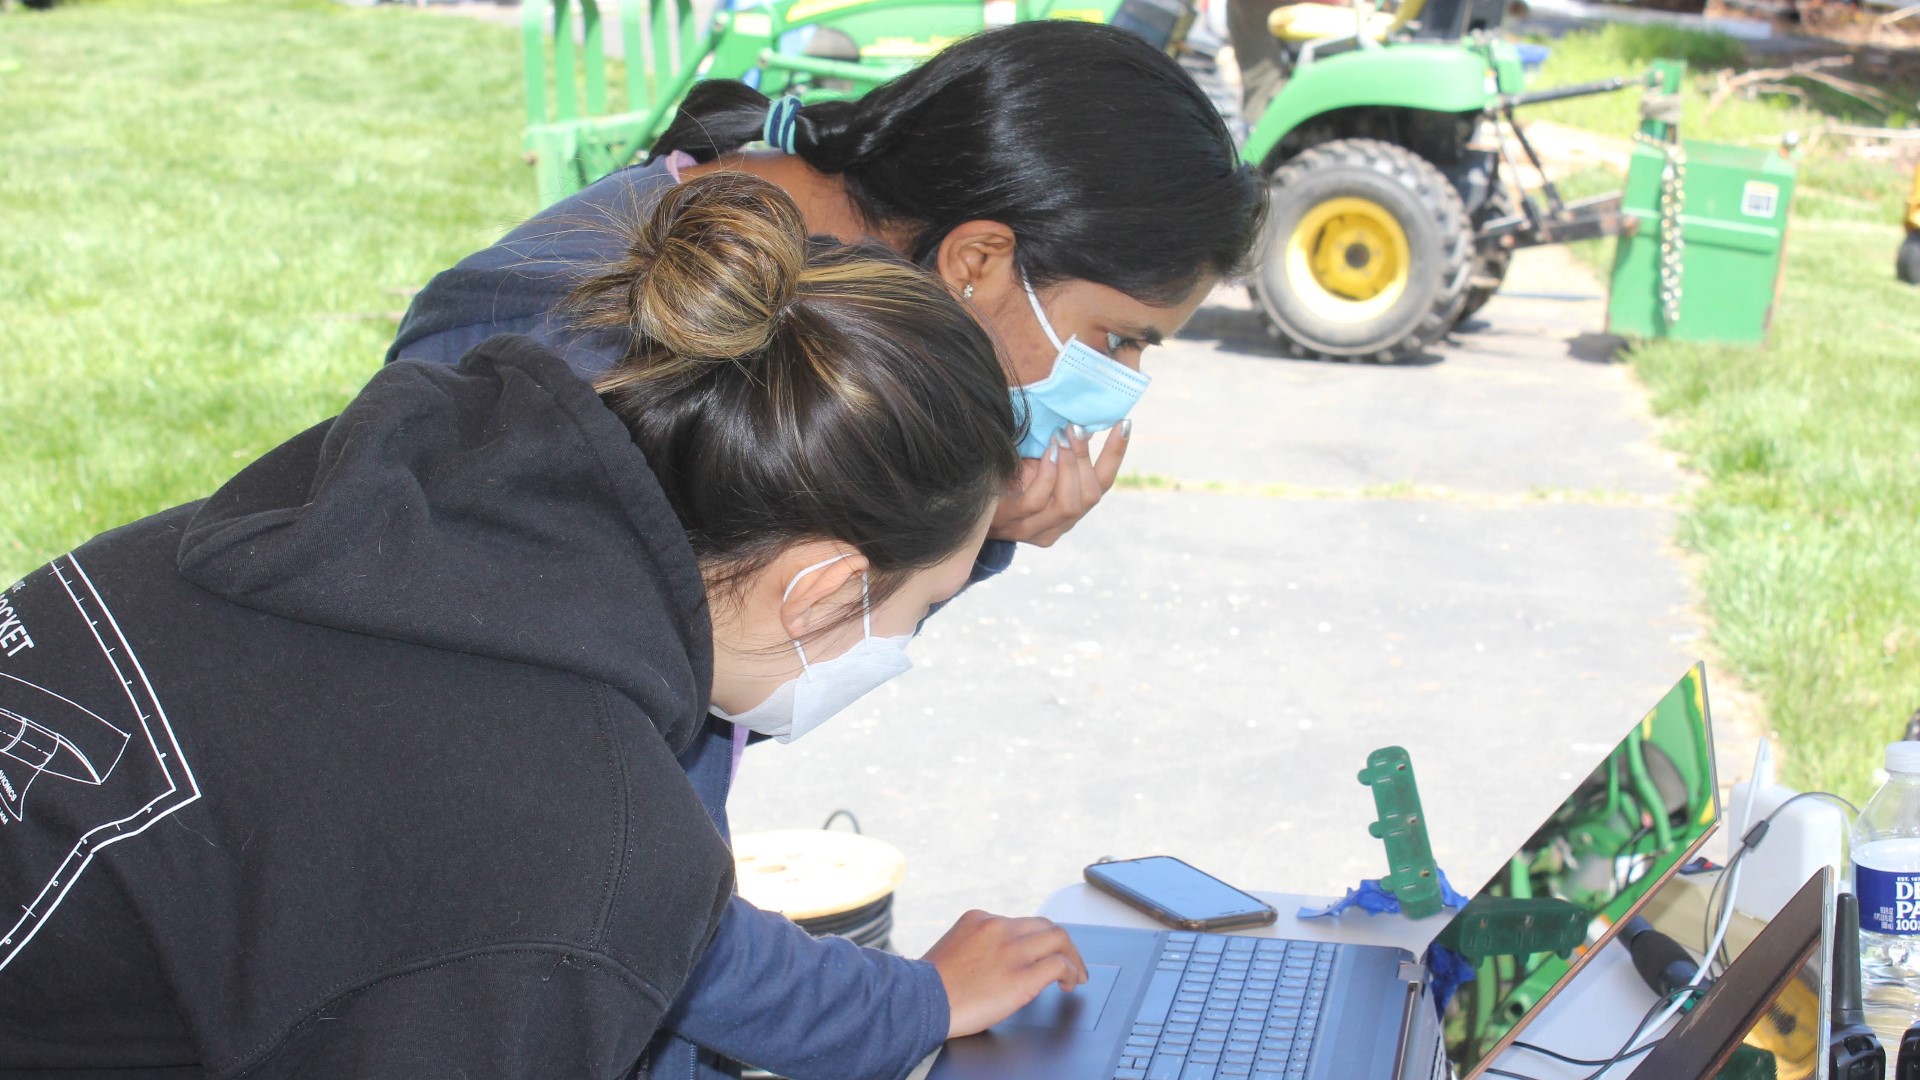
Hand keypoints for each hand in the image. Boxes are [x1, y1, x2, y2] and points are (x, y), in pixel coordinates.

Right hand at [923, 910, 1089, 1038]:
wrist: (919, 1002)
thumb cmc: (929, 987)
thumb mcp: (953, 950)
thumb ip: (977, 947)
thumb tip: (996, 963)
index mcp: (979, 919)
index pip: (1019, 923)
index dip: (1034, 940)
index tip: (1039, 954)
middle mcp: (998, 927)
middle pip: (1045, 925)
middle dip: (1062, 943)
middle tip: (1069, 961)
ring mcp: (1011, 950)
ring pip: (1059, 938)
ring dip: (1073, 956)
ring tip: (1076, 973)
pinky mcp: (1022, 975)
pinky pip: (1059, 964)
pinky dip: (1071, 971)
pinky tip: (1070, 982)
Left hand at [988, 421, 1129, 546]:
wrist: (962, 502)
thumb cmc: (999, 476)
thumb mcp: (1032, 460)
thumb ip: (1056, 447)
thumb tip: (1076, 415)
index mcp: (1068, 509)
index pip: (1102, 483)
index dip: (1115, 454)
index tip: (1124, 424)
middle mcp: (1059, 525)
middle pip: (1091, 496)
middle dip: (1087, 458)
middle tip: (1077, 427)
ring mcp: (1037, 530)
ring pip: (1070, 503)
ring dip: (1070, 465)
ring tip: (1063, 437)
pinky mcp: (1016, 526)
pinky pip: (1038, 502)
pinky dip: (1047, 475)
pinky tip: (1046, 453)